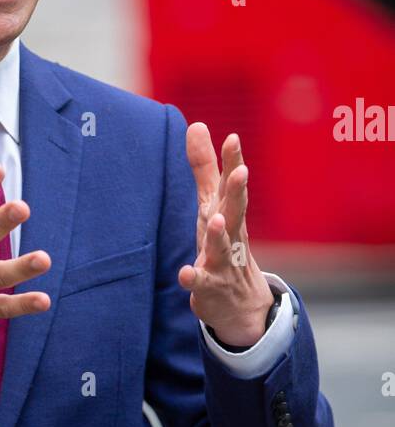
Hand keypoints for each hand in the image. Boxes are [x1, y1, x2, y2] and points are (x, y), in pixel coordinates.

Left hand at [179, 124, 273, 348]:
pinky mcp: (209, 286)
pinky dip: (194, 278)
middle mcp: (230, 234)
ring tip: (215, 218)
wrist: (239, 301)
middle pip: (236, 210)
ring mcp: (222, 261)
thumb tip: (196, 124)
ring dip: (219, 233)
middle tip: (241, 171)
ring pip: (222, 246)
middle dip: (238, 191)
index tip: (233, 138)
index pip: (231, 184)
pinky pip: (202, 283)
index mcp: (229, 212)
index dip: (233, 162)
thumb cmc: (223, 242)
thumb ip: (204, 167)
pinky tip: (185, 274)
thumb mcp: (212, 203)